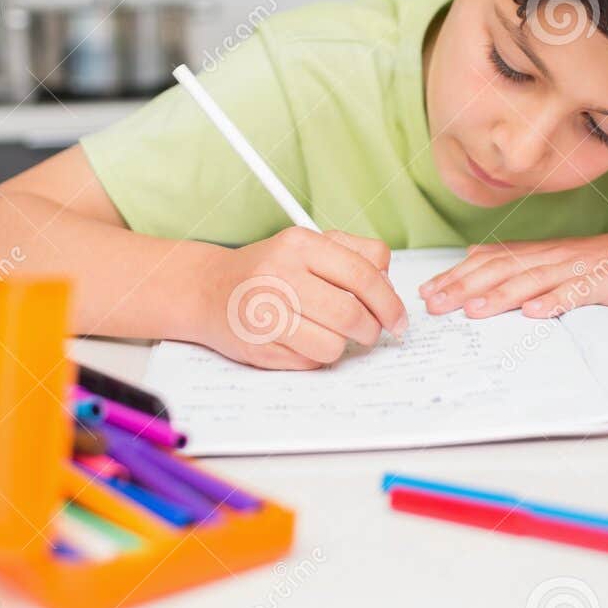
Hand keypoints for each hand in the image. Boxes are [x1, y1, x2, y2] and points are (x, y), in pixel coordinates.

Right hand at [198, 227, 407, 369]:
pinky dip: (317, 356)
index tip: (397, 318)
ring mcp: (265, 313)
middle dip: (371, 329)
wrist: (209, 289)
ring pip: (333, 345)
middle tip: (371, 331)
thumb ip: (357, 255)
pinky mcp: (257, 346)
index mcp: (299, 244)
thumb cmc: (270, 268)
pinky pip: (310, 362)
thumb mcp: (311, 245)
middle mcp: (279, 275)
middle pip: (351, 314)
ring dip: (343, 345)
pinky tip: (303, 340)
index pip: (363, 274)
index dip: (389, 302)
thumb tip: (390, 286)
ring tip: (331, 332)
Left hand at [418, 232, 607, 318]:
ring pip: (534, 280)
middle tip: (436, 305)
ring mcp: (580, 268)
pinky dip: (556, 301)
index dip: (458, 276)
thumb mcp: (561, 258)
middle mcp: (555, 256)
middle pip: (503, 270)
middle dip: (466, 287)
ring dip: (502, 296)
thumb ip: (522, 261)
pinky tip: (535, 314)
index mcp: (542, 253)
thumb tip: (477, 257)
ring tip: (474, 311)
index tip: (429, 292)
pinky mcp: (606, 281)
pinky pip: (578, 292)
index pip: (491, 262)